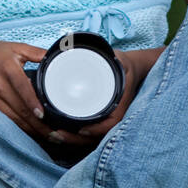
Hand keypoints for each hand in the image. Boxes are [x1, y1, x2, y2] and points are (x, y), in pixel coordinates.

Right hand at [0, 41, 55, 139]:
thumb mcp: (15, 47)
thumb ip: (36, 52)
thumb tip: (57, 56)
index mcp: (8, 68)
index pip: (22, 87)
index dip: (32, 102)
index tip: (42, 115)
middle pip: (19, 109)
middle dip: (38, 125)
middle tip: (56, 135)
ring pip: (13, 119)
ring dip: (31, 130)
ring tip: (49, 138)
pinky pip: (6, 120)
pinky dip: (19, 128)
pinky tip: (32, 133)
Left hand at [47, 46, 164, 145]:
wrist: (134, 69)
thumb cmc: (124, 64)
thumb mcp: (119, 58)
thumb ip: (104, 54)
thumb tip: (76, 47)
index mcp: (121, 105)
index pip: (110, 123)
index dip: (95, 130)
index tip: (80, 130)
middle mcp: (114, 116)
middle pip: (96, 136)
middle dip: (76, 139)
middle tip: (55, 133)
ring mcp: (107, 119)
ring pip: (90, 138)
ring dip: (73, 140)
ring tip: (53, 135)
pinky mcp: (100, 119)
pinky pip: (88, 133)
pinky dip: (75, 137)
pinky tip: (60, 134)